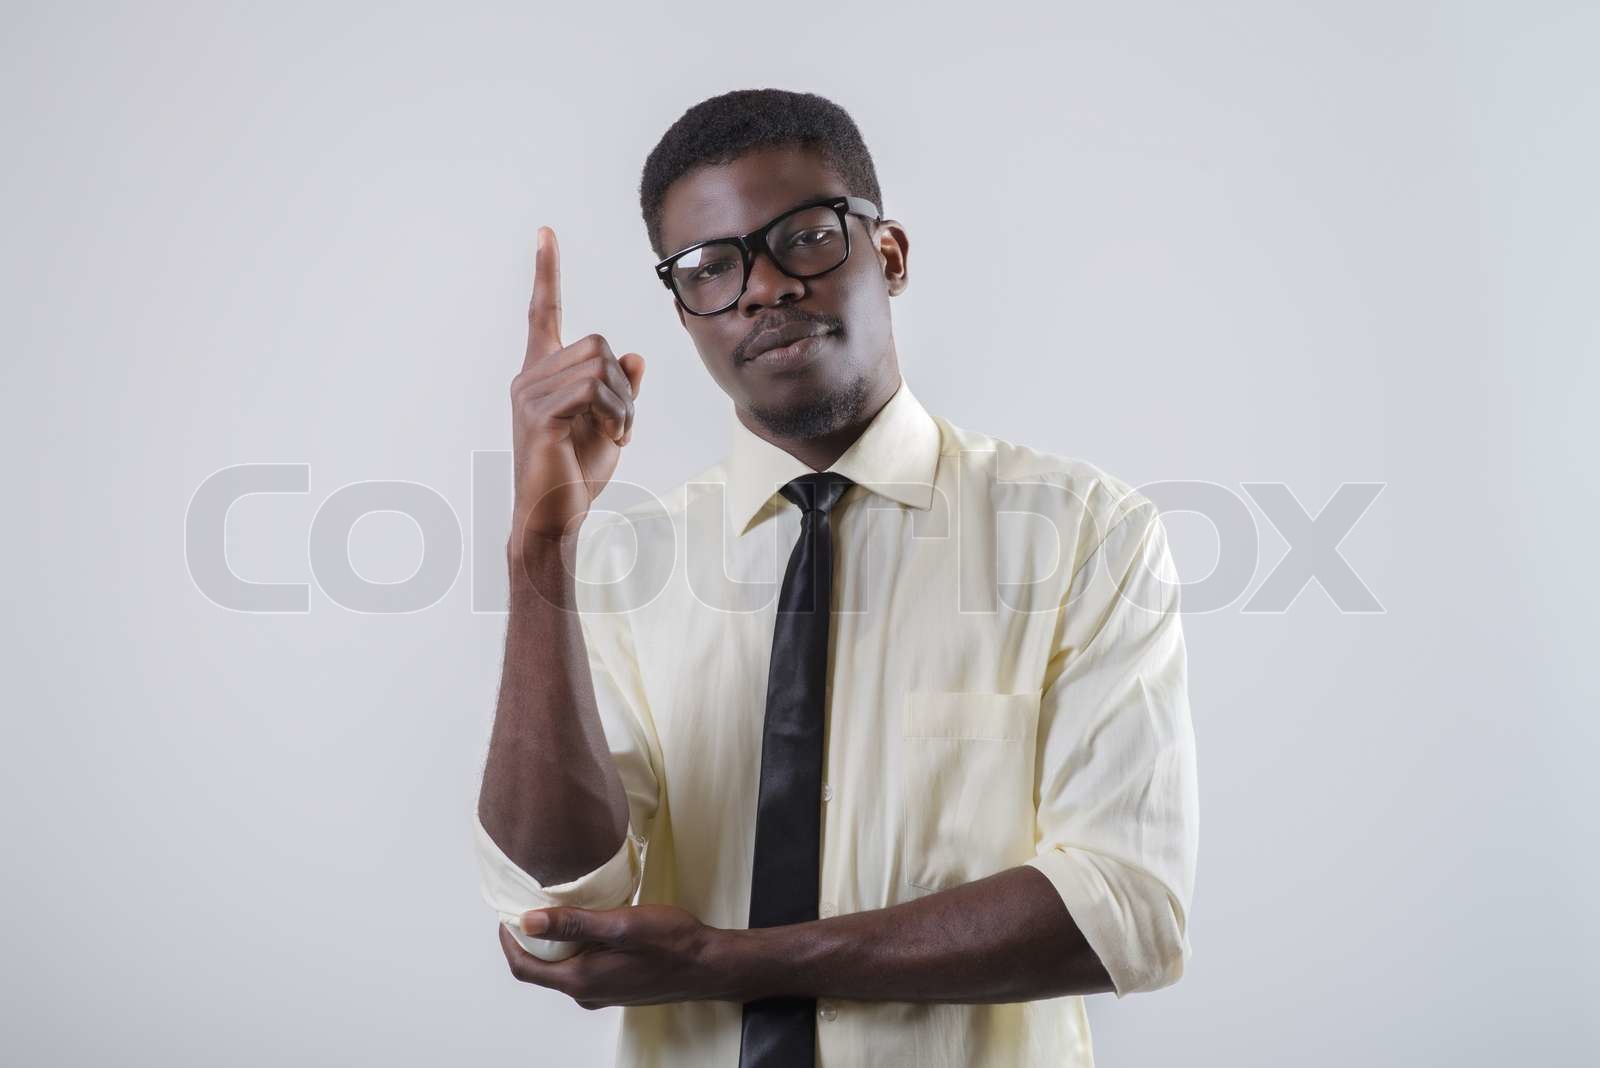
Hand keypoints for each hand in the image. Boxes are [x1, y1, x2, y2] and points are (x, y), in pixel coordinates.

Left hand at [497, 905, 740, 1008]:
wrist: (708, 965)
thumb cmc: (672, 943)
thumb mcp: (621, 925)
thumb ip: (573, 923)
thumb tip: (527, 921)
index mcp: (581, 980)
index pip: (525, 968)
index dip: (509, 942)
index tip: (507, 913)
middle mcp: (585, 993)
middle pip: (540, 969)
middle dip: (529, 938)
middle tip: (531, 903)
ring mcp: (600, 992)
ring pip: (561, 968)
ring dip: (553, 941)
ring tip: (558, 907)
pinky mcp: (614, 986)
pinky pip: (581, 968)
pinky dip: (574, 947)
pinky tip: (589, 923)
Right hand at [509, 226, 645, 550]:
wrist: (554, 516)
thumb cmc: (575, 472)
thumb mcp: (608, 423)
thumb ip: (619, 389)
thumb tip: (634, 357)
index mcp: (541, 373)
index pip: (543, 312)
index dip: (547, 272)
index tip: (546, 233)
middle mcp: (529, 376)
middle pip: (597, 343)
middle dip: (622, 386)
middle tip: (621, 425)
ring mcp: (530, 394)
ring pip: (599, 365)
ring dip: (622, 403)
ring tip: (615, 435)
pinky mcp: (540, 415)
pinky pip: (594, 389)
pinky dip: (617, 414)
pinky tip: (614, 440)